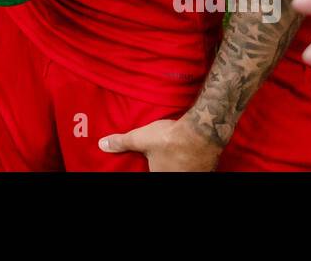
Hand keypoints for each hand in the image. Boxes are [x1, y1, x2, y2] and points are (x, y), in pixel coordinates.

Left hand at [99, 116, 221, 171]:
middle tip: (163, 157)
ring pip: (184, 170)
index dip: (151, 168)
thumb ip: (121, 143)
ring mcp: (195, 174)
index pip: (151, 173)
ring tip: (175, 154)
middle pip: (168, 172)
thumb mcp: (140, 138)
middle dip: (165, 166)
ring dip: (180, 164)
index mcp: (160, 176)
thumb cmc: (169, 138)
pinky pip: (198, 167)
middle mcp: (178, 178)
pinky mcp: (208, 167)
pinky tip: (190, 151)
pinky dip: (193, 161)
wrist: (202, 132)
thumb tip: (102, 145)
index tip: (152, 162)